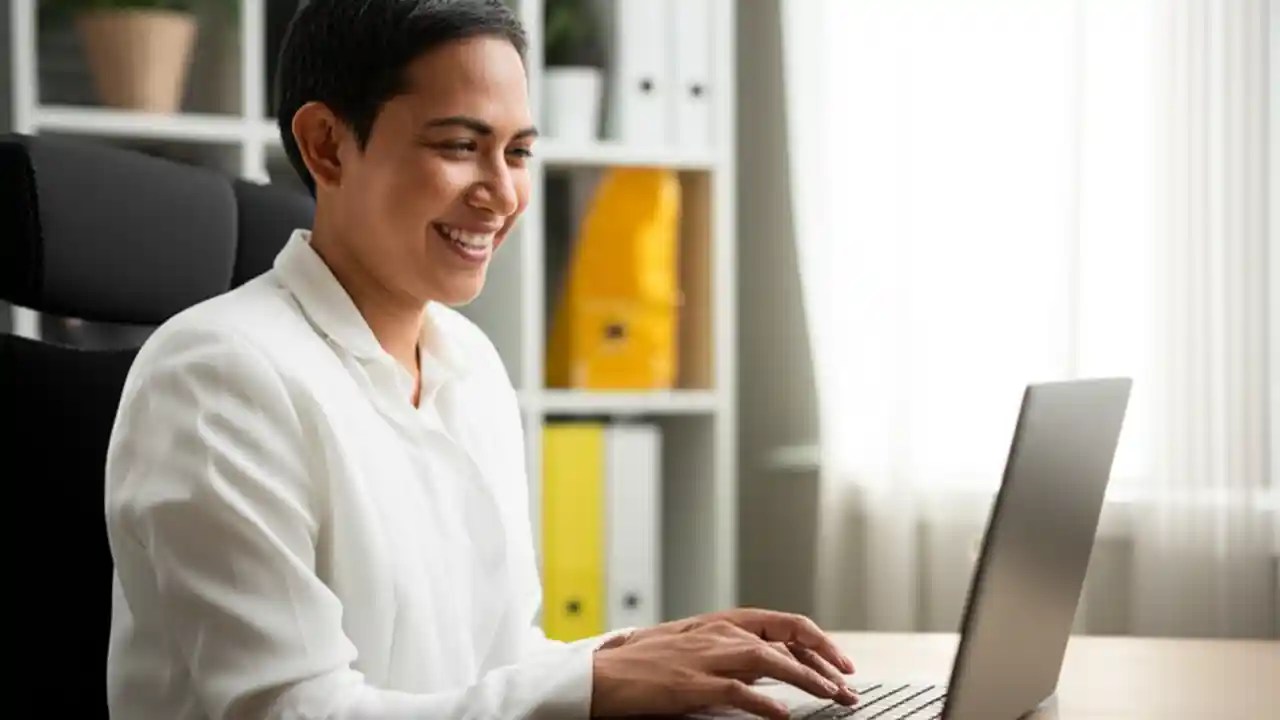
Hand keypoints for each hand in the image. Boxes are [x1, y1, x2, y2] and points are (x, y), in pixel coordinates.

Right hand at [591, 616, 857, 718]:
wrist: (600, 675)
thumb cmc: (642, 664)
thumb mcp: (692, 648)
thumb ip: (729, 651)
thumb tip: (767, 665)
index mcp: (720, 623)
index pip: (782, 624)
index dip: (817, 642)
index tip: (840, 664)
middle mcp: (718, 634)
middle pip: (785, 641)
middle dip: (823, 664)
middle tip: (847, 688)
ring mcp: (705, 658)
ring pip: (770, 661)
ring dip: (806, 680)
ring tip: (830, 697)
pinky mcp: (691, 685)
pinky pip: (736, 691)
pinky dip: (763, 702)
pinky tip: (782, 714)